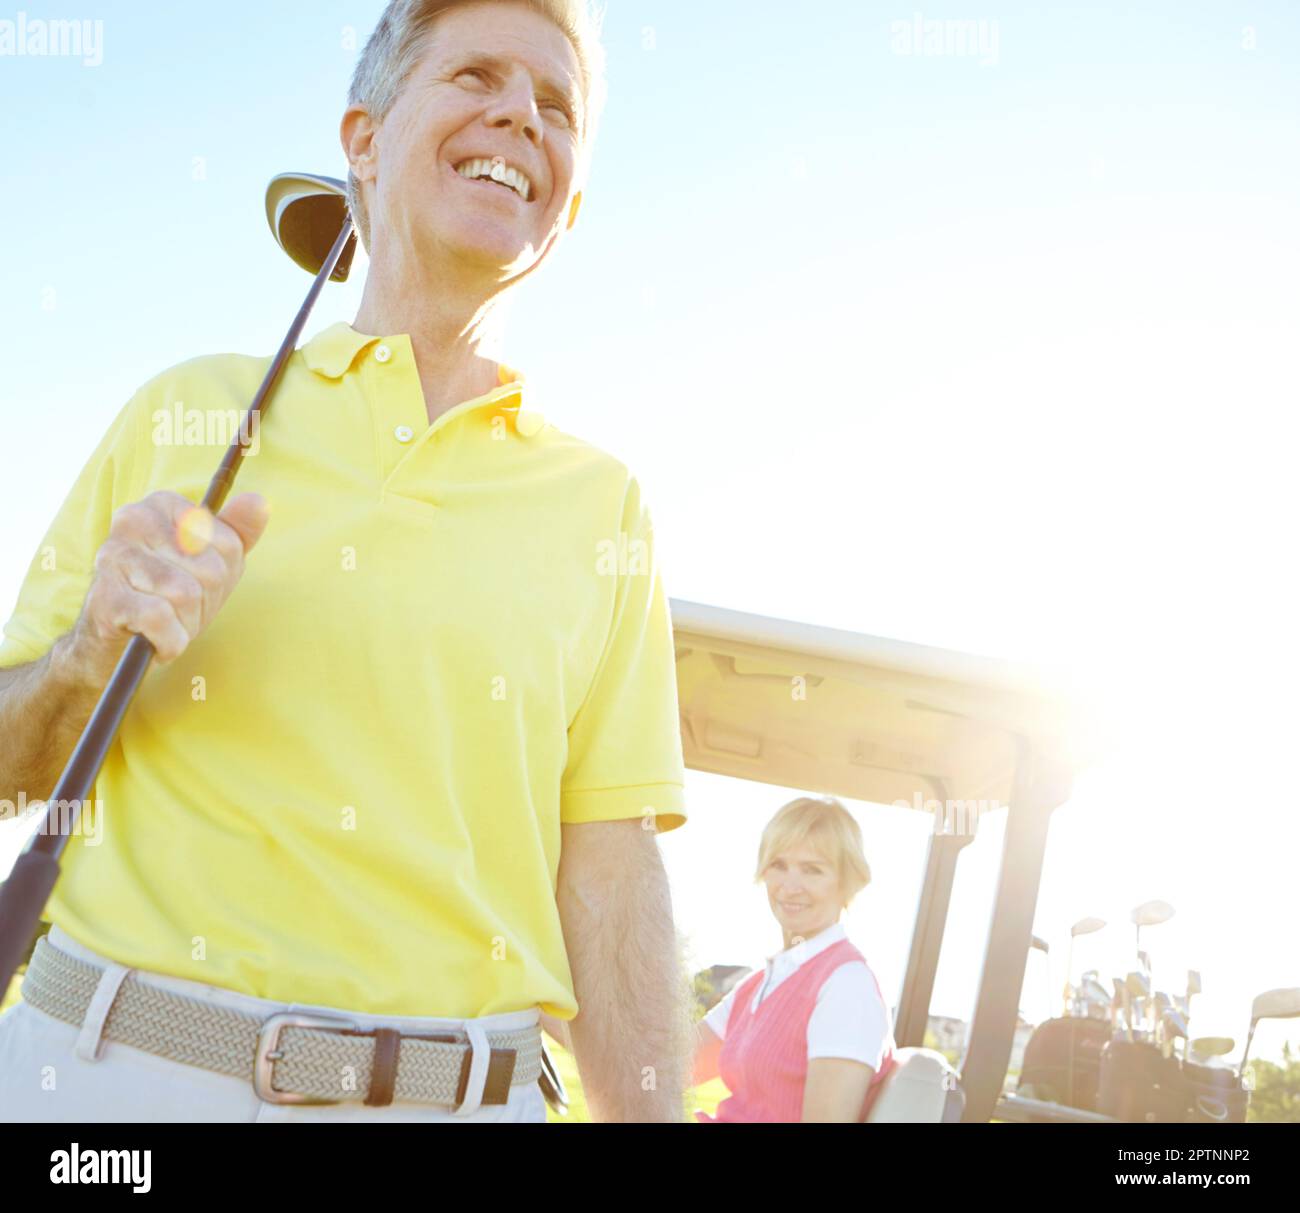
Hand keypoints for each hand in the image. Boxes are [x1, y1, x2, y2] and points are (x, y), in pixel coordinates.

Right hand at [65, 490, 270, 682]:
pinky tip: (155, 638)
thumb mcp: (210, 562)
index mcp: (163, 505)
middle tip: (180, 610)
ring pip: (186, 595)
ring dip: (186, 623)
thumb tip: (259, 501)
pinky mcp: (105, 596)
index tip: (196, 582)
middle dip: (205, 603)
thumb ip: (237, 532)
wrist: (114, 640)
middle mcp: (133, 520)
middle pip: (211, 570)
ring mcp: (114, 557)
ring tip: (166, 624)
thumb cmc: (168, 594)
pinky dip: (169, 640)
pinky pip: (161, 619)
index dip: (223, 576)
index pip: (229, 545)